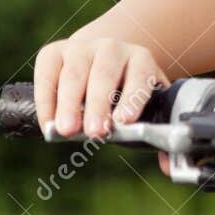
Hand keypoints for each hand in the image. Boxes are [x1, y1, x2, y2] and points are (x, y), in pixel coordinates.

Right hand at [33, 36, 169, 138]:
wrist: (100, 57)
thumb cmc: (124, 90)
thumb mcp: (146, 101)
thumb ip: (156, 130)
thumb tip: (168, 167)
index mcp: (140, 59)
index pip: (140, 76)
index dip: (133, 99)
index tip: (124, 122)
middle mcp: (112, 48)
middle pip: (104, 75)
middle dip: (99, 105)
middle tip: (94, 132)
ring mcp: (81, 47)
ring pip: (74, 75)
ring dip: (69, 104)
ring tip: (66, 131)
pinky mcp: (54, 52)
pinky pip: (47, 75)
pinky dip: (47, 101)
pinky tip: (49, 123)